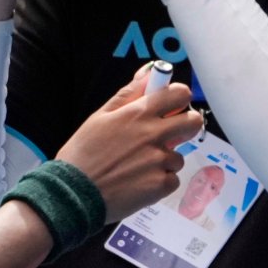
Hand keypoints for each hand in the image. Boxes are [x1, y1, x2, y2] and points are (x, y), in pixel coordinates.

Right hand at [55, 64, 201, 222]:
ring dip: (164, 160)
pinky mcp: (161, 185)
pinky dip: (159, 182)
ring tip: (137, 167)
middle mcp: (153, 134)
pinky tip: (138, 182)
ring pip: (178, 156)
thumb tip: (148, 73)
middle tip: (168, 135)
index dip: (178, 98)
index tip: (171, 106)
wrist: (74, 193)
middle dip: (184, 126)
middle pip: (192, 122)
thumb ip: (128, 94)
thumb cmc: (83, 153)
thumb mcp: (100, 117)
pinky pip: (172, 179)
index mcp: (138, 113)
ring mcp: (160, 160)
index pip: (179, 94)